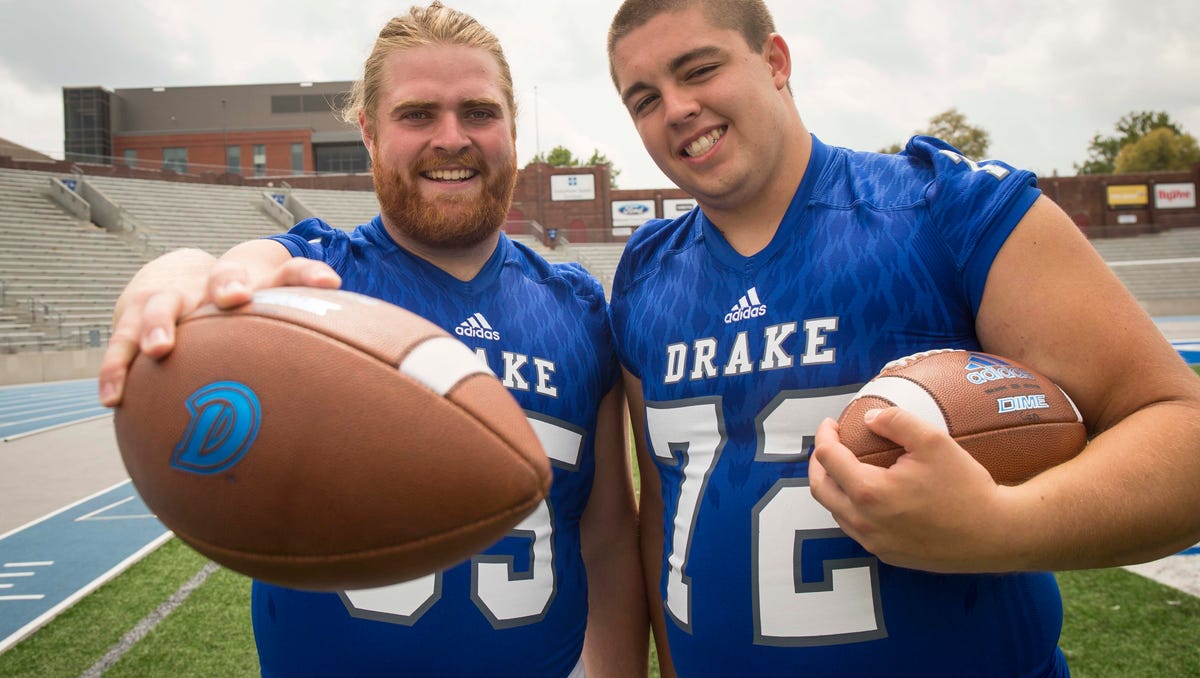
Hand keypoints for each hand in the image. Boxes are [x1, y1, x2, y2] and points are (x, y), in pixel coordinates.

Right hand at [98, 253, 339, 406]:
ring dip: (163, 324)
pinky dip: (116, 370)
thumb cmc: (243, 315)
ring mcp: (171, 300)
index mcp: (257, 282)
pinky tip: (115, 400)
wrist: (174, 278)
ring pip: (164, 305)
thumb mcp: (277, 321)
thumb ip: (321, 342)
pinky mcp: (133, 323)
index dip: (307, 274)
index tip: (330, 282)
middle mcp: (212, 285)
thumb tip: (378, 375)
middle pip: (225, 274)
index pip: (290, 270)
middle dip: (230, 282)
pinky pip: (121, 347)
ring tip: (164, 349)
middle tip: (235, 298)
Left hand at [809, 407, 1015, 572]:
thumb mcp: (934, 441)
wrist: (996, 535)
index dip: (824, 436)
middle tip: (831, 445)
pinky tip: (870, 494)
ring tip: (848, 467)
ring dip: (835, 487)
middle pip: (821, 490)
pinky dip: (852, 508)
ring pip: (837, 513)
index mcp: (869, 492)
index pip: (828, 459)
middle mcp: (864, 523)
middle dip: (818, 464)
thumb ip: (896, 421)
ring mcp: (875, 544)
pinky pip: (857, 530)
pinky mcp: (889, 556)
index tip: (831, 424)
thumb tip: (868, 418)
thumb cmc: (967, 487)